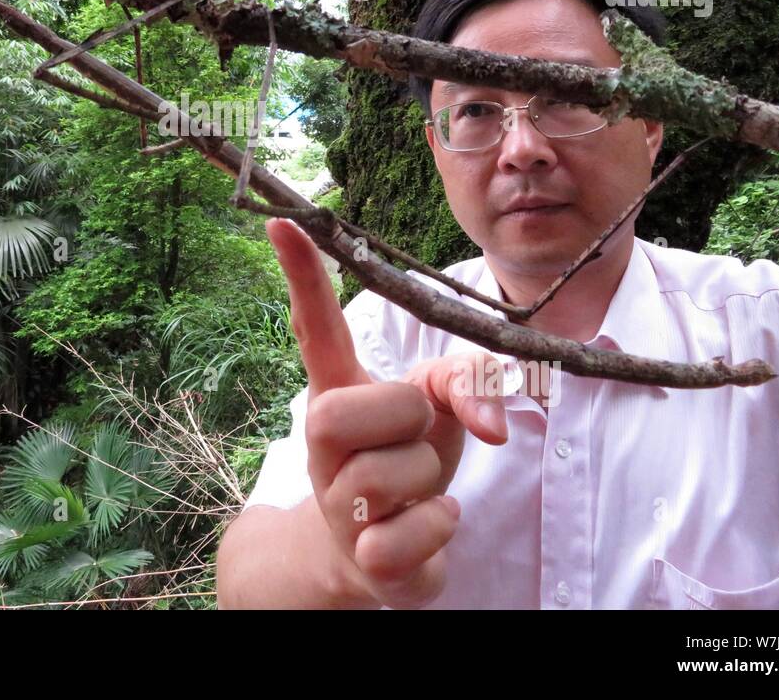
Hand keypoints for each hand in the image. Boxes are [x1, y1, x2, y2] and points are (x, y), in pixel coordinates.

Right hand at [266, 217, 508, 608]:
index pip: (314, 329)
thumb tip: (494, 423)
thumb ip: (467, 383)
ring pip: (387, 476)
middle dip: (399, 421)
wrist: (372, 558)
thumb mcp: (438, 408)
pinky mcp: (360, 558)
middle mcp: (320, 443)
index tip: (284, 221)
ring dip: (428, 481)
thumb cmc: (406, 460)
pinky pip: (406, 537)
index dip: (302, 277)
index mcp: (338, 393)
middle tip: (413, 436)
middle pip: (343, 412)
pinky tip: (428, 523)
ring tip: (419, 488)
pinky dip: (436, 528)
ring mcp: (333, 501)